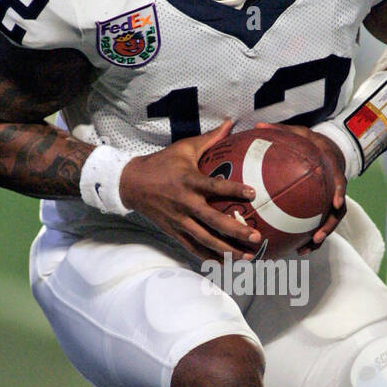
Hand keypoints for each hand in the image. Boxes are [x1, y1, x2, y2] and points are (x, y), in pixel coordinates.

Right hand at [119, 118, 261, 260]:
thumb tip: (231, 122)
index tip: (253, 193)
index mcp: (189, 181)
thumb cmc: (162, 163)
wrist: (131, 184)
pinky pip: (193, 248)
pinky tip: (227, 264)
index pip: (214, 187)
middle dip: (235, 231)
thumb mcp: (184, 148)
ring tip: (247, 256)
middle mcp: (185, 203)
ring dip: (227, 251)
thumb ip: (210, 138)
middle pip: (213, 221)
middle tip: (255, 237)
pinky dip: (209, 257)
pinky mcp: (174, 232)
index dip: (234, 190)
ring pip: (205, 240)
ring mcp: (179, 221)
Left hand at [254, 122, 346, 252]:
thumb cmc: (312, 142)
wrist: (329, 149)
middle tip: (317, 236)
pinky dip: (310, 237)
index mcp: (333, 170)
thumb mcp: (300, 132)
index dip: (341, 192)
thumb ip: (282, 130)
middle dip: (329, 225)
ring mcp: (331, 200)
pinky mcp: (324, 208)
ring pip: (331, 222)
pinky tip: (296, 248)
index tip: (337, 203)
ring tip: (306, 248)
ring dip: (320, 236)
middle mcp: (335, 188)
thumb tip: (257, 125)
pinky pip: (319, 223)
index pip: (341, 182)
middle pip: (339, 211)